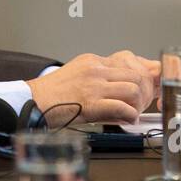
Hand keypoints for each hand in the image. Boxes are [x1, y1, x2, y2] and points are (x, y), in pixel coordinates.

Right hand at [27, 52, 151, 125]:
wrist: (33, 102)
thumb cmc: (53, 94)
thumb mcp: (78, 75)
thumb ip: (101, 79)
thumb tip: (125, 92)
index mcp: (93, 61)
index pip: (130, 61)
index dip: (143, 76)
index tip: (147, 86)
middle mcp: (95, 69)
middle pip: (137, 75)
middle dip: (144, 92)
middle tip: (141, 104)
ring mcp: (93, 85)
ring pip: (133, 89)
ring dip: (137, 104)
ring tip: (131, 112)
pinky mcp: (91, 103)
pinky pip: (122, 107)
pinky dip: (129, 116)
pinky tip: (127, 120)